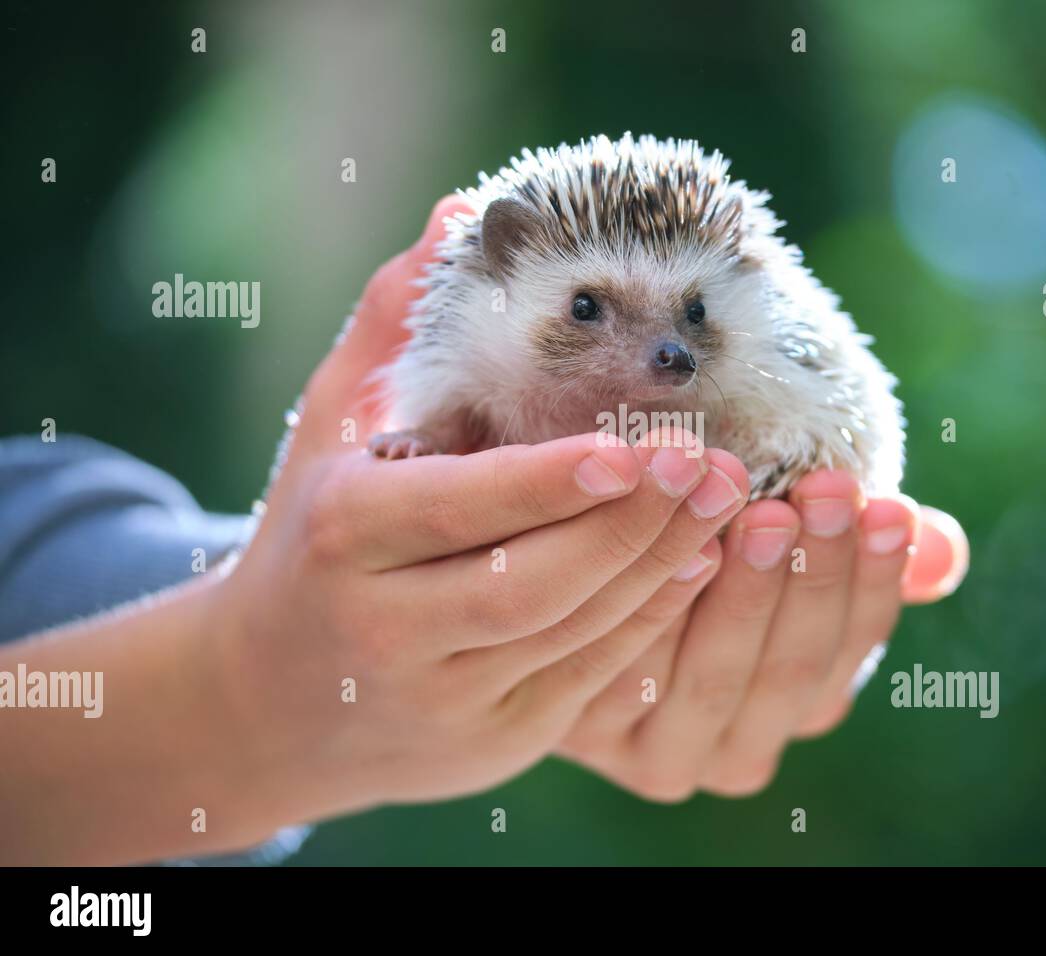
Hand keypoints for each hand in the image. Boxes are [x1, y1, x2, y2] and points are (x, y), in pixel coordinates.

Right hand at [207, 197, 756, 826]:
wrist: (268, 701)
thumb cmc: (311, 535)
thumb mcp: (331, 426)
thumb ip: (396, 323)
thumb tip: (464, 210)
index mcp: (344, 537)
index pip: (459, 509)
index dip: (550, 482)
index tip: (635, 445)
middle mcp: (388, 630)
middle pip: (532, 583)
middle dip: (635, 527)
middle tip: (718, 465)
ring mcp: (444, 699)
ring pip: (573, 635)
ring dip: (659, 570)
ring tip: (730, 507)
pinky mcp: (491, 742)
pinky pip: (587, 682)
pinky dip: (648, 624)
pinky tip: (698, 567)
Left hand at [556, 473, 967, 799]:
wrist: (584, 594)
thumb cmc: (709, 564)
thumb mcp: (786, 558)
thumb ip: (858, 558)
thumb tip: (944, 547)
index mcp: (805, 708)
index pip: (853, 647)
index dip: (874, 579)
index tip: (886, 507)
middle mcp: (740, 752)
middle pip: (790, 668)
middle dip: (812, 574)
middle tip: (821, 493)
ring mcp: (664, 755)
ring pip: (717, 675)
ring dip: (741, 589)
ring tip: (753, 507)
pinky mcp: (591, 733)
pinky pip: (632, 669)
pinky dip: (656, 607)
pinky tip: (668, 541)